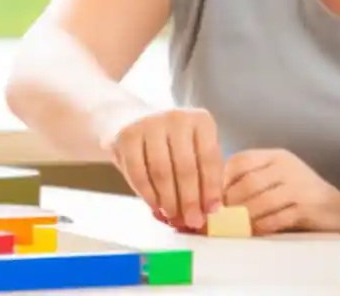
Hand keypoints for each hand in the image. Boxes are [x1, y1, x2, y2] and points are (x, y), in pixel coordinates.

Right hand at [100, 106, 222, 231]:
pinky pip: (139, 173)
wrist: (127, 118)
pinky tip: (155, 207)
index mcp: (200, 120)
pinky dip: (148, 194)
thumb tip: (210, 209)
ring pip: (162, 172)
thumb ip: (203, 174)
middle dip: (190, 200)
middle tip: (193, 221)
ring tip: (174, 217)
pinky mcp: (127, 135)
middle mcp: (177, 117)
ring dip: (168, 200)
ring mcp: (150, 123)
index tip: (212, 211)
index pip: (209, 158)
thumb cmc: (169, 141)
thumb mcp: (192, 148)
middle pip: (186, 167)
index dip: (211, 187)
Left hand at [220, 149, 339, 235]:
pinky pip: (274, 218)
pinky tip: (254, 233)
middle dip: (229, 203)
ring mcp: (298, 185)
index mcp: (277, 156)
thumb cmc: (300, 196)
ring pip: (259, 202)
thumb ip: (251, 181)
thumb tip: (214, 197)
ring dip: (243, 218)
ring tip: (234, 228)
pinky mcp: (306, 206)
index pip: (241, 160)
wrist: (339, 211)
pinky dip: (260, 227)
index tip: (213, 198)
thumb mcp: (277, 179)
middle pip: (247, 182)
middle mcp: (287, 166)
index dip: (222, 179)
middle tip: (218, 219)